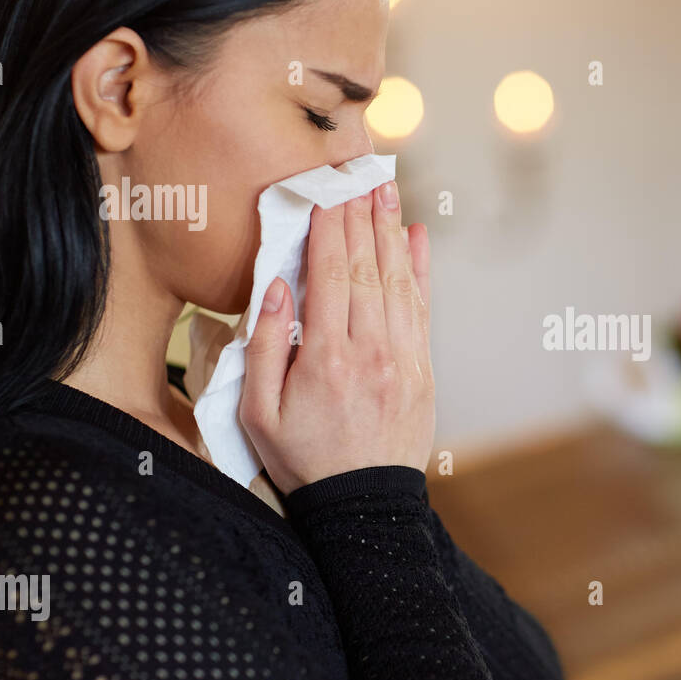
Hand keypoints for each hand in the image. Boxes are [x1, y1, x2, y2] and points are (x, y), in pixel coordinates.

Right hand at [240, 180, 433, 494]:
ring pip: (397, 282)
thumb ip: (264, 347)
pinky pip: (422, 310)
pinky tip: (415, 238)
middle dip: (362, 217)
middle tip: (360, 174)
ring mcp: (403, 360)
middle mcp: (371, 353)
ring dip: (390, 232)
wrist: (362, 505)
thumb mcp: (258, 412)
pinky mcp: (423, 370)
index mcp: (326, 359)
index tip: (327, 192)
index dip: (329, 229)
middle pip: (367, 269)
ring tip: (385, 190)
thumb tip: (277, 286)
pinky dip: (420, 271)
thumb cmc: (302, 458)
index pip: (329, 276)